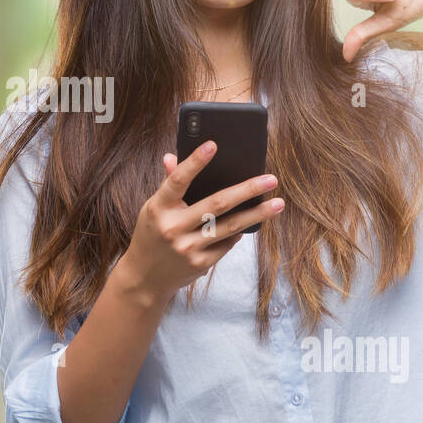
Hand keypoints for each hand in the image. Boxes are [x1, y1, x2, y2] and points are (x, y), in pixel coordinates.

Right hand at [113, 140, 284, 304]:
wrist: (144, 277)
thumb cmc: (152, 234)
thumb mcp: (153, 208)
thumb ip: (168, 184)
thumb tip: (172, 157)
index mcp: (158, 207)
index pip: (178, 180)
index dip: (195, 162)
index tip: (213, 145)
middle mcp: (173, 228)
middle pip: (216, 204)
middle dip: (247, 190)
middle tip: (271, 179)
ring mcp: (187, 248)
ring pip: (230, 226)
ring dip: (257, 214)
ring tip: (277, 203)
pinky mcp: (200, 264)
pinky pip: (227, 243)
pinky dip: (238, 232)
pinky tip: (250, 223)